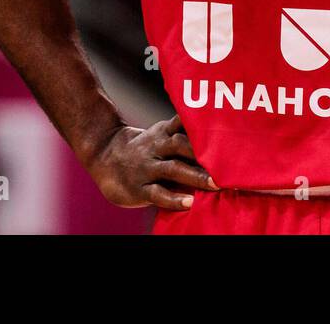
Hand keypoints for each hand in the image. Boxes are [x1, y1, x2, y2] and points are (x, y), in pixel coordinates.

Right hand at [87, 114, 217, 209]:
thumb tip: (218, 141)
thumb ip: (183, 135)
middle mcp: (156, 148)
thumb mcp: (160, 133)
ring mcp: (146, 168)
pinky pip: (157, 193)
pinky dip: (174, 198)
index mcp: (163, 133)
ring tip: (214, 184)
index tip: (225, 134)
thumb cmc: (144, 146)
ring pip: (172, 169)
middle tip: (226, 165)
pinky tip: (188, 203)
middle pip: (181, 146)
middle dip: (203, 155)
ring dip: (194, 176)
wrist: (103, 153)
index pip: (184, 125)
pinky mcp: (138, 188)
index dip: (202, 128)